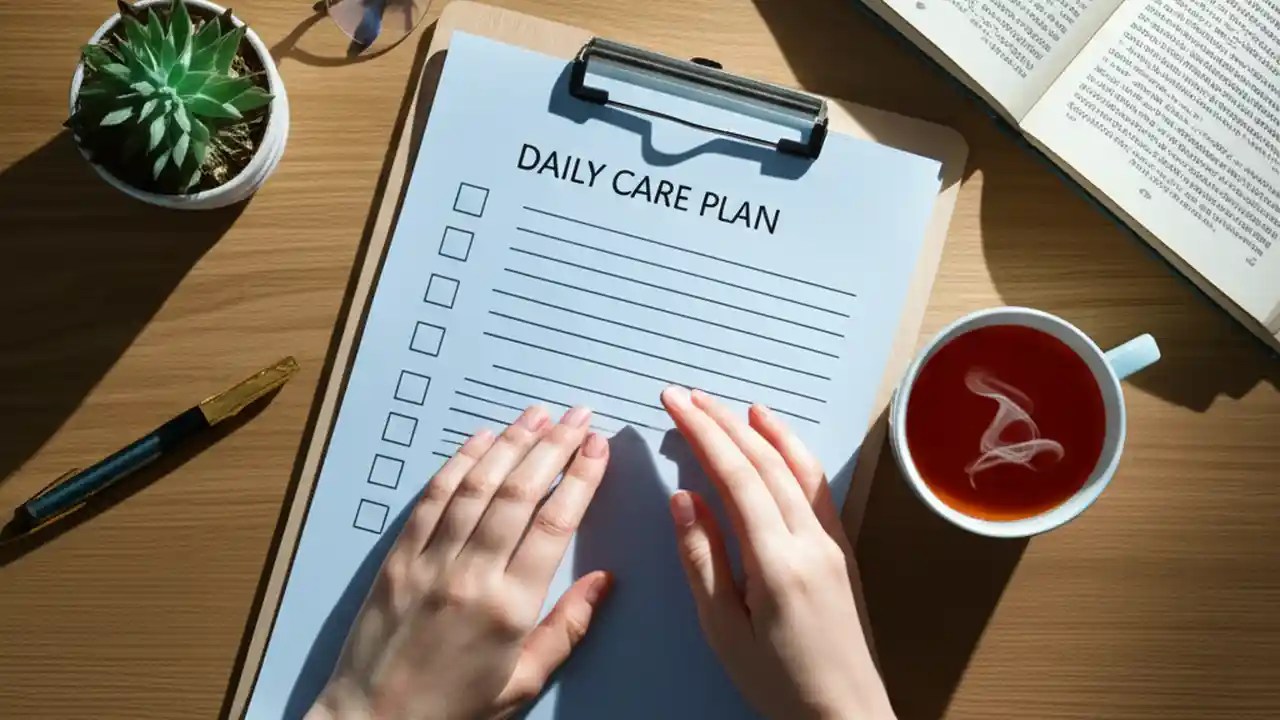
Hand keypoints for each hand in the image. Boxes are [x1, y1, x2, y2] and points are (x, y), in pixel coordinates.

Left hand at [307, 405, 611, 719]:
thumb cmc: (452, 710)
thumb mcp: (524, 681)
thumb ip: (568, 627)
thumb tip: (604, 581)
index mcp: (510, 607)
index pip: (556, 523)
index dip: (581, 478)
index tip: (598, 448)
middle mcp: (471, 575)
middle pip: (520, 493)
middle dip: (554, 447)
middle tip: (578, 417)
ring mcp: (430, 561)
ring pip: (477, 486)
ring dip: (511, 443)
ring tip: (538, 415)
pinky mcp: (398, 558)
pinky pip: (432, 499)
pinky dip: (459, 463)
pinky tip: (481, 440)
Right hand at [662, 387, 894, 719]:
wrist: (845, 715)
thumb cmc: (778, 682)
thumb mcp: (724, 630)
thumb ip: (702, 559)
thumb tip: (683, 497)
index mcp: (777, 562)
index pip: (735, 476)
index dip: (702, 432)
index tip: (674, 402)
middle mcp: (811, 541)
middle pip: (764, 462)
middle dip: (722, 422)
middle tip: (687, 394)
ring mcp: (832, 542)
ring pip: (796, 467)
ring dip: (761, 430)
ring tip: (732, 404)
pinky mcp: (842, 550)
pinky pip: (817, 487)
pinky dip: (795, 454)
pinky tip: (779, 442)